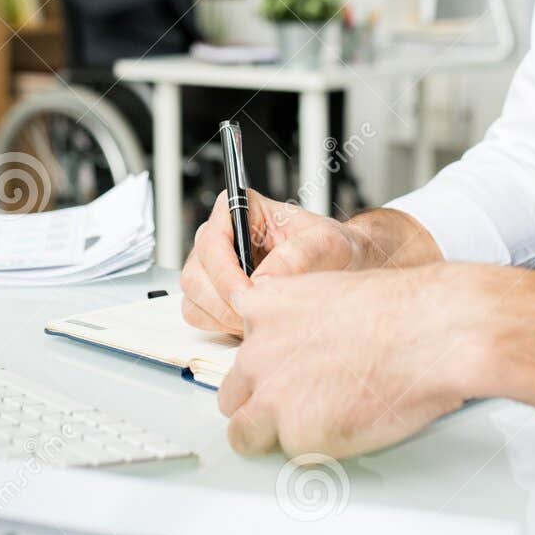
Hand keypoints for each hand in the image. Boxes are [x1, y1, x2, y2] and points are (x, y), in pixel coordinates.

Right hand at [180, 189, 363, 335]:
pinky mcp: (213, 292)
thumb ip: (297, 256)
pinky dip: (220, 325)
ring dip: (222, 316)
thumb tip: (262, 281)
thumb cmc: (333, 247)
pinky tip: (249, 321)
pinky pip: (197, 314)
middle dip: (225, 301)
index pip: (212, 242)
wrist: (341, 266)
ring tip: (258, 318)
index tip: (248, 294)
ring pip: (193, 297)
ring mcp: (213, 266)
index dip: (225, 274)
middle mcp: (221, 235)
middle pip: (196, 274)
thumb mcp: (327, 243)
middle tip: (256, 315)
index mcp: (242, 209)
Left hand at [218, 264, 484, 457]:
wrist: (430, 332)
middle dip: (258, 404)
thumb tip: (299, 344)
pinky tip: (350, 427)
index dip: (261, 367)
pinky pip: (296, 454)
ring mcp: (272, 397)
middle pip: (231, 395)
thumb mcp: (329, 292)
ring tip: (316, 427)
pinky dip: (319, 449)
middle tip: (297, 407)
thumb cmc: (400, 309)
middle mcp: (257, 353)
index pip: (237, 348)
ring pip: (245, 433)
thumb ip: (296, 320)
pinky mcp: (298, 436)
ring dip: (273, 435)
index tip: (275, 375)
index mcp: (263, 310)